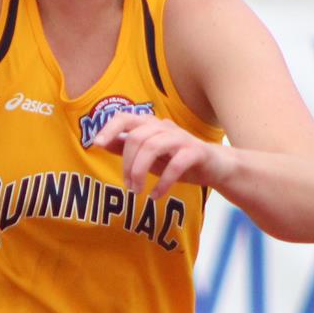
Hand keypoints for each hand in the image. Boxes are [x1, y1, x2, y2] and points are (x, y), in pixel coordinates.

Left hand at [92, 111, 232, 200]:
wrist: (216, 167)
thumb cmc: (178, 161)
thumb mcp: (149, 156)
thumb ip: (127, 148)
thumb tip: (101, 142)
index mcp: (151, 125)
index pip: (125, 117)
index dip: (109, 128)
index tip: (96, 144)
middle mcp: (165, 127)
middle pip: (137, 138)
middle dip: (128, 164)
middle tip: (128, 186)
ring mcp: (181, 138)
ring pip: (153, 148)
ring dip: (140, 173)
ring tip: (138, 192)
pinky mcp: (196, 152)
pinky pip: (175, 165)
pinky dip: (163, 182)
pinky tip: (156, 195)